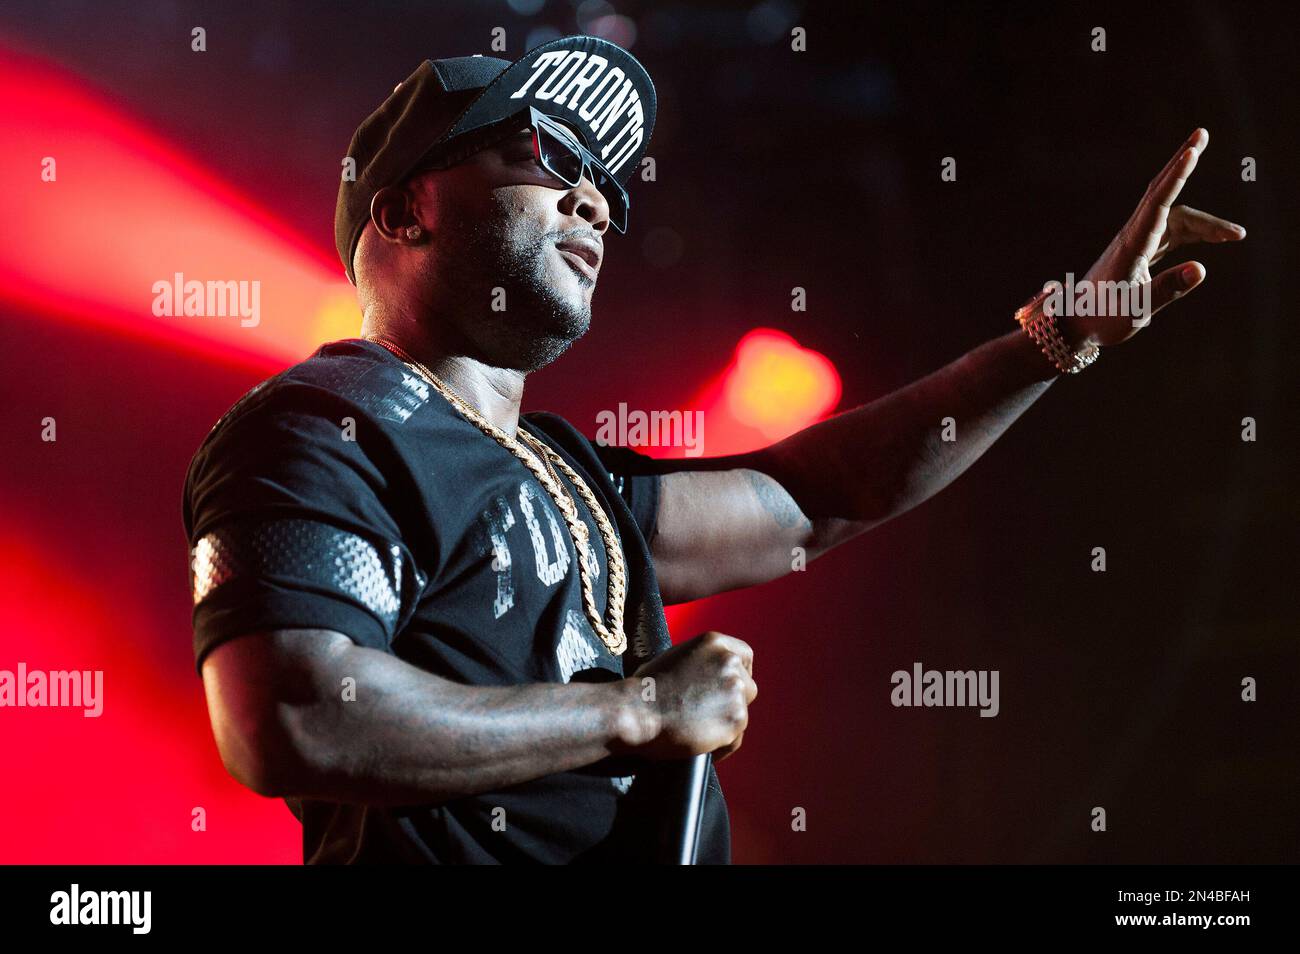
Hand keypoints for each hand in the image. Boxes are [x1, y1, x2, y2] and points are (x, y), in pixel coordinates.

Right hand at [617, 631, 756, 761]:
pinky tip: (699, 744)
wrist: (636, 712)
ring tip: (697, 731)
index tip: (729, 688)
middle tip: (708, 714)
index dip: (739, 674)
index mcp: (714, 643)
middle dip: (732, 701)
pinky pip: (736, 738)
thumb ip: (701, 663)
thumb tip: (711, 678)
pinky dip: (720, 745)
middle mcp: (729, 663)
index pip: (745, 655)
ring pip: (742, 713)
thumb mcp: (676, 658)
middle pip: (747, 686)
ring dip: (724, 724)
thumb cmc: (646, 689)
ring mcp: (735, 691)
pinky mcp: (736, 719)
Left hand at [1059, 128, 1245, 349]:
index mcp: (1132, 245)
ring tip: (1237, 236)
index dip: (1177, 177)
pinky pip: (1172, 232)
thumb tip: (1200, 269)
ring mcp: (1136, 243)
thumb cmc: (1103, 318)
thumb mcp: (1137, 310)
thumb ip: (1168, 289)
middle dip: (1182, 164)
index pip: (1158, 203)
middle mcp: (1134, 237)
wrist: (1077, 324)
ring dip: (1205, 222)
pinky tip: (1213, 240)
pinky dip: (1195, 233)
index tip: (1192, 152)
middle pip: (1162, 193)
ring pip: (1175, 217)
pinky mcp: (1139, 252)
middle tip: (1202, 135)